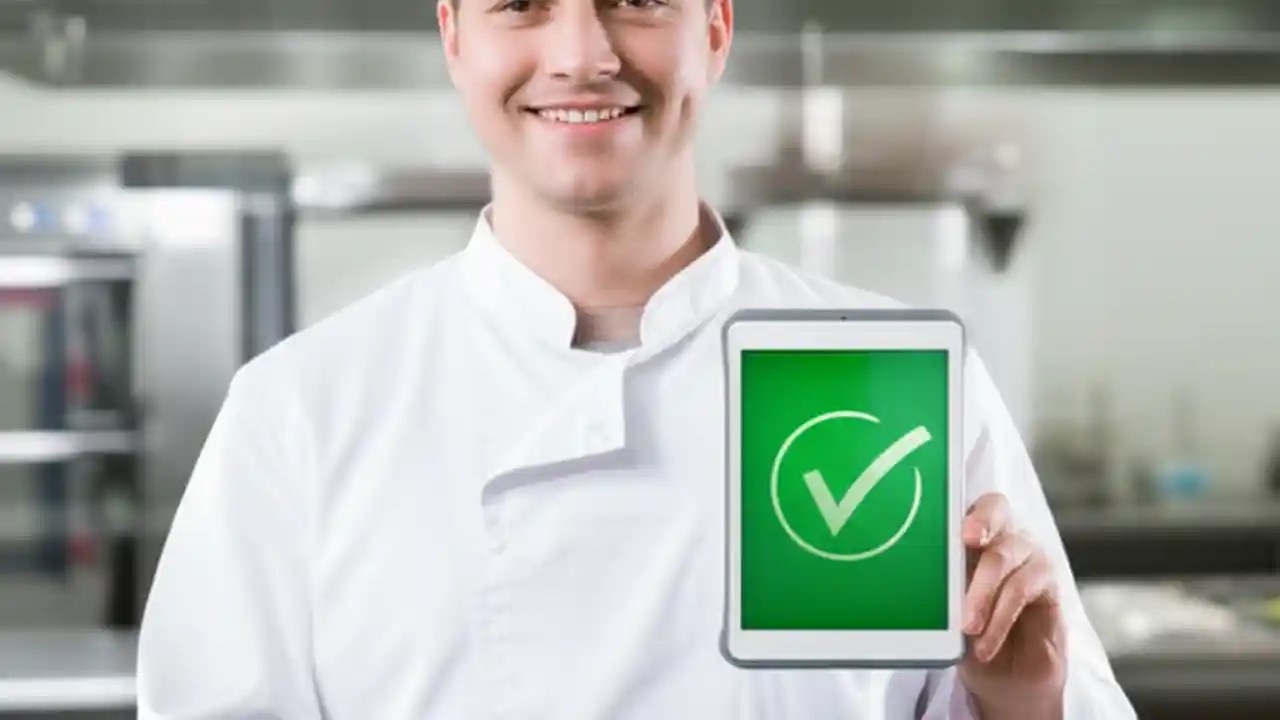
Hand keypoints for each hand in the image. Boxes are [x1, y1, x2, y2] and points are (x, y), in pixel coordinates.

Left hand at [957, 493, 1066, 718]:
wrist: (1002, 671)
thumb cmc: (966, 629)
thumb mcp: (946, 606)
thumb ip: (939, 586)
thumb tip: (914, 581)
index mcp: (977, 530)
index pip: (985, 506)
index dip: (979, 515)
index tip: (965, 535)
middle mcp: (1007, 536)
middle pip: (998, 529)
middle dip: (973, 561)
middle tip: (957, 595)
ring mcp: (1031, 557)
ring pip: (1006, 561)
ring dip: (983, 598)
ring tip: (968, 629)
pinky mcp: (1049, 585)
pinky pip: (1023, 592)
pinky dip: (1000, 621)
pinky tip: (984, 645)